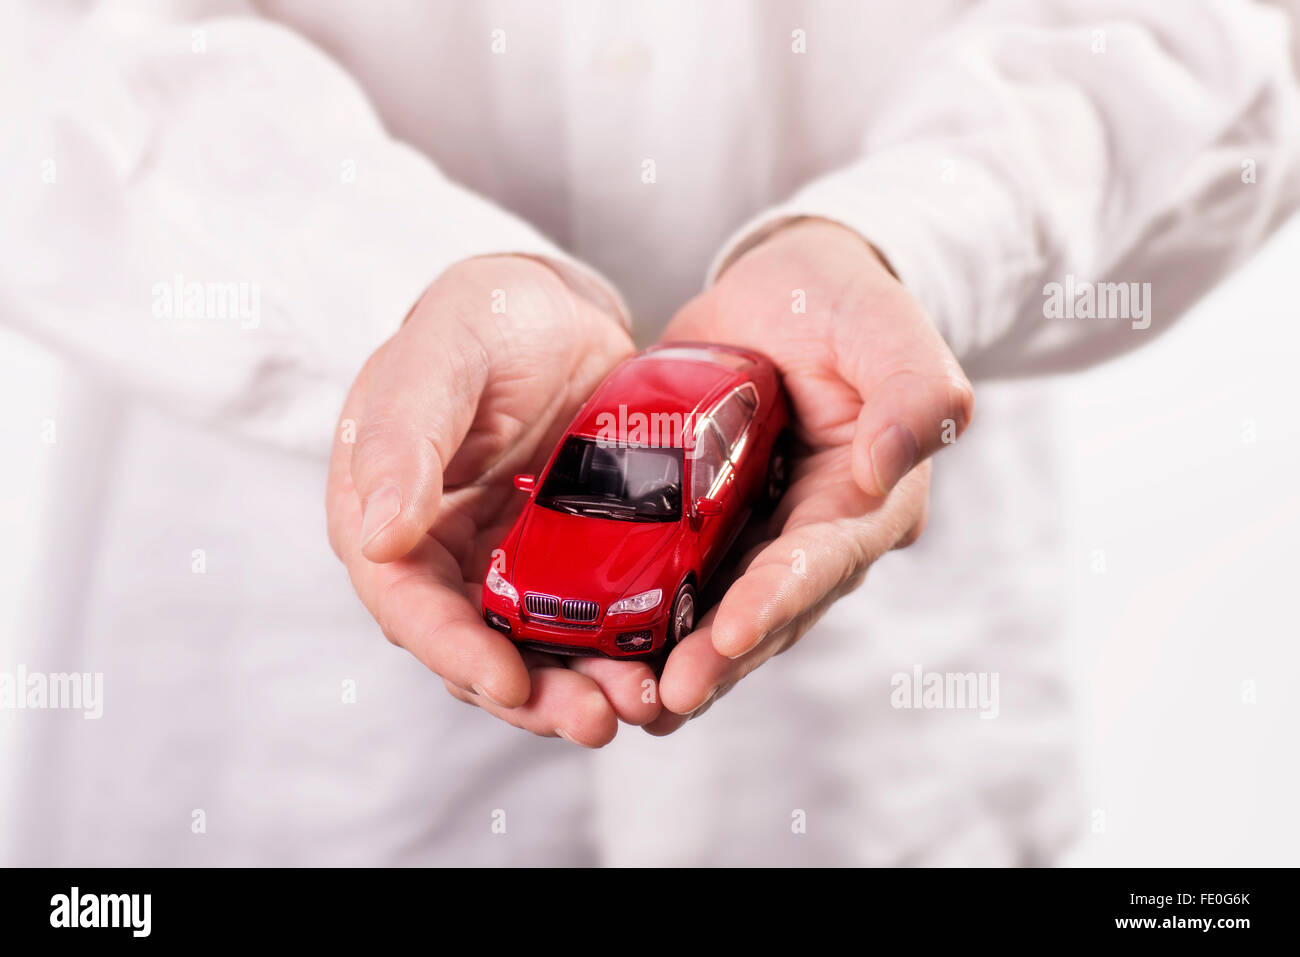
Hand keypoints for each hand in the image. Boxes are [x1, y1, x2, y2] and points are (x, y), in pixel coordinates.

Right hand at [326, 255, 656, 745]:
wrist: (553, 306)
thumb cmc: (483, 315)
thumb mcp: (441, 353)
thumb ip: (404, 435)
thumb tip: (377, 537)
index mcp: (385, 514)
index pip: (406, 603)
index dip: (453, 651)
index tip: (509, 685)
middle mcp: (440, 554)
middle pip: (474, 648)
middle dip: (533, 695)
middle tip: (599, 719)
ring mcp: (504, 563)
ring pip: (533, 648)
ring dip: (581, 685)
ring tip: (642, 703)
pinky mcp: (564, 559)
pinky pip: (586, 618)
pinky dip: (618, 648)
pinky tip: (664, 661)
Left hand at [646, 219, 973, 733]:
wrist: (782, 290)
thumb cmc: (842, 302)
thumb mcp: (886, 326)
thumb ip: (913, 391)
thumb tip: (886, 466)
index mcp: (864, 500)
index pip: (820, 560)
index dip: (776, 599)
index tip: (729, 634)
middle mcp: (812, 536)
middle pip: (766, 611)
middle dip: (719, 658)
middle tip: (668, 699)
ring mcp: (755, 539)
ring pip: (719, 616)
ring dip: (679, 661)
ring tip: (630, 704)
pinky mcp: (704, 527)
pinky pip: (677, 584)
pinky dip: (645, 623)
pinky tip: (600, 656)